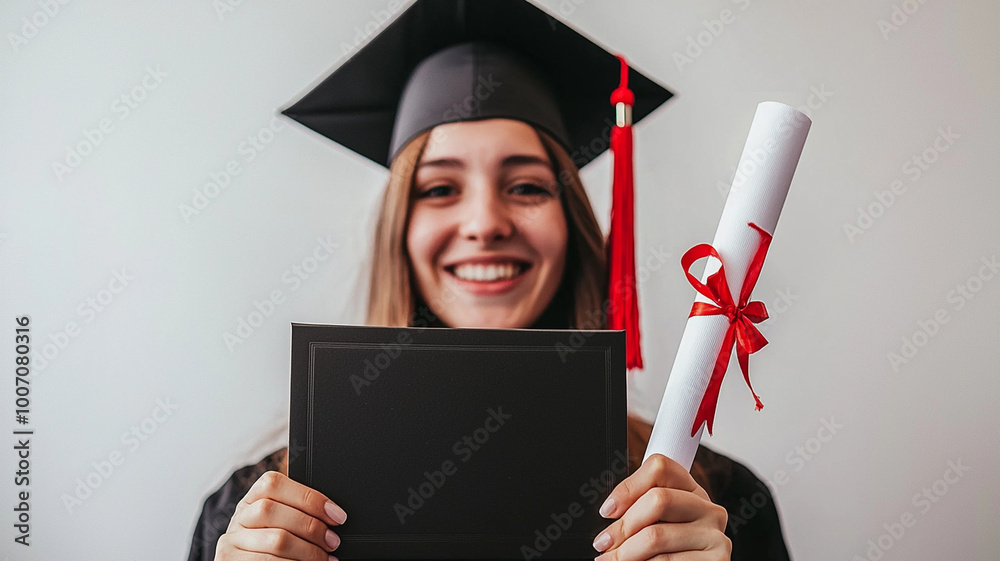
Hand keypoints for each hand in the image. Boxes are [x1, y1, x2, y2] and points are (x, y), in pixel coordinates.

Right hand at [215, 470, 346, 560]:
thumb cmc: (277, 546)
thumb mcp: (284, 523)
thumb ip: (298, 512)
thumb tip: (333, 513)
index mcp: (254, 498)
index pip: (274, 484)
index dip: (309, 497)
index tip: (337, 515)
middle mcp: (239, 515)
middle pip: (273, 510)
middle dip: (310, 526)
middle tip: (333, 541)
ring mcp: (231, 539)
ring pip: (275, 539)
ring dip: (308, 551)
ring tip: (325, 558)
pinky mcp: (228, 560)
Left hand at [592, 454, 730, 560]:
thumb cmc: (669, 552)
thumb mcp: (656, 524)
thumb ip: (641, 510)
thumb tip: (609, 513)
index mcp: (692, 491)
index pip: (660, 467)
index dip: (628, 487)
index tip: (607, 510)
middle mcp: (708, 509)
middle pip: (658, 499)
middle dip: (623, 525)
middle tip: (603, 542)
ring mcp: (715, 535)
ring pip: (657, 535)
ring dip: (626, 552)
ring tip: (610, 560)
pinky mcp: (718, 560)